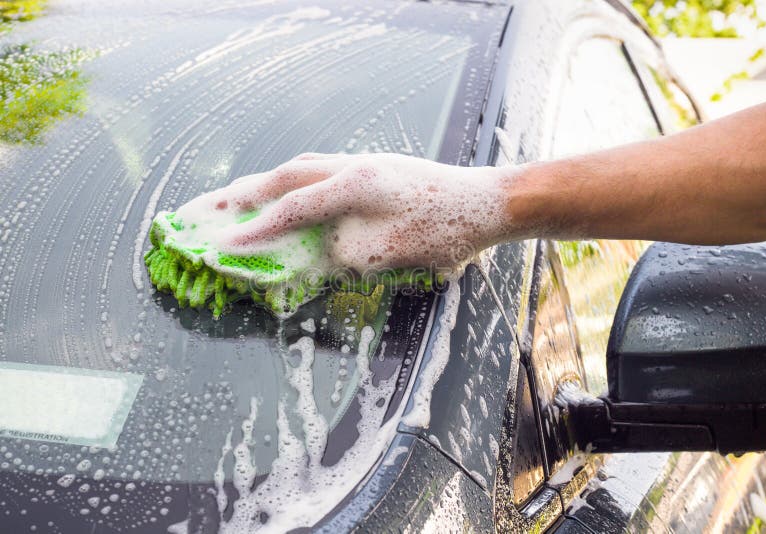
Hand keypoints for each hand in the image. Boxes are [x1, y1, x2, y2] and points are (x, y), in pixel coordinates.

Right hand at [213, 153, 514, 273]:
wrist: (487, 204)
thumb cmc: (447, 231)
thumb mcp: (391, 254)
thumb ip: (343, 252)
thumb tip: (314, 251)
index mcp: (355, 184)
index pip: (292, 207)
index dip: (253, 229)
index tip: (220, 244)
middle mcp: (353, 165)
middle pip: (285, 175)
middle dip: (241, 193)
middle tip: (203, 206)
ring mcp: (363, 162)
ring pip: (300, 167)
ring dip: (265, 183)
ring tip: (233, 196)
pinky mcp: (374, 169)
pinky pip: (319, 170)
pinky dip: (292, 182)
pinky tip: (285, 192)